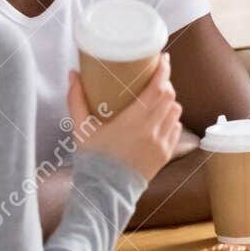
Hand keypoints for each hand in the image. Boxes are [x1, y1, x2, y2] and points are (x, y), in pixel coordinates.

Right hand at [68, 55, 181, 180]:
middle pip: (169, 96)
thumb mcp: (81, 129)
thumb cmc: (92, 158)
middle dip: (165, 84)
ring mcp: (162, 143)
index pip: (158, 89)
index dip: (164, 71)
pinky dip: (171, 119)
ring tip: (157, 98)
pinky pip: (176, 129)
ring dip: (169, 101)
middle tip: (155, 78)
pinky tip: (159, 119)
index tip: (163, 59)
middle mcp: (152, 130)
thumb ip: (76, 100)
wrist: (105, 191)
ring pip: (176, 111)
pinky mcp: (166, 154)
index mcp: (133, 121)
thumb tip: (73, 74)